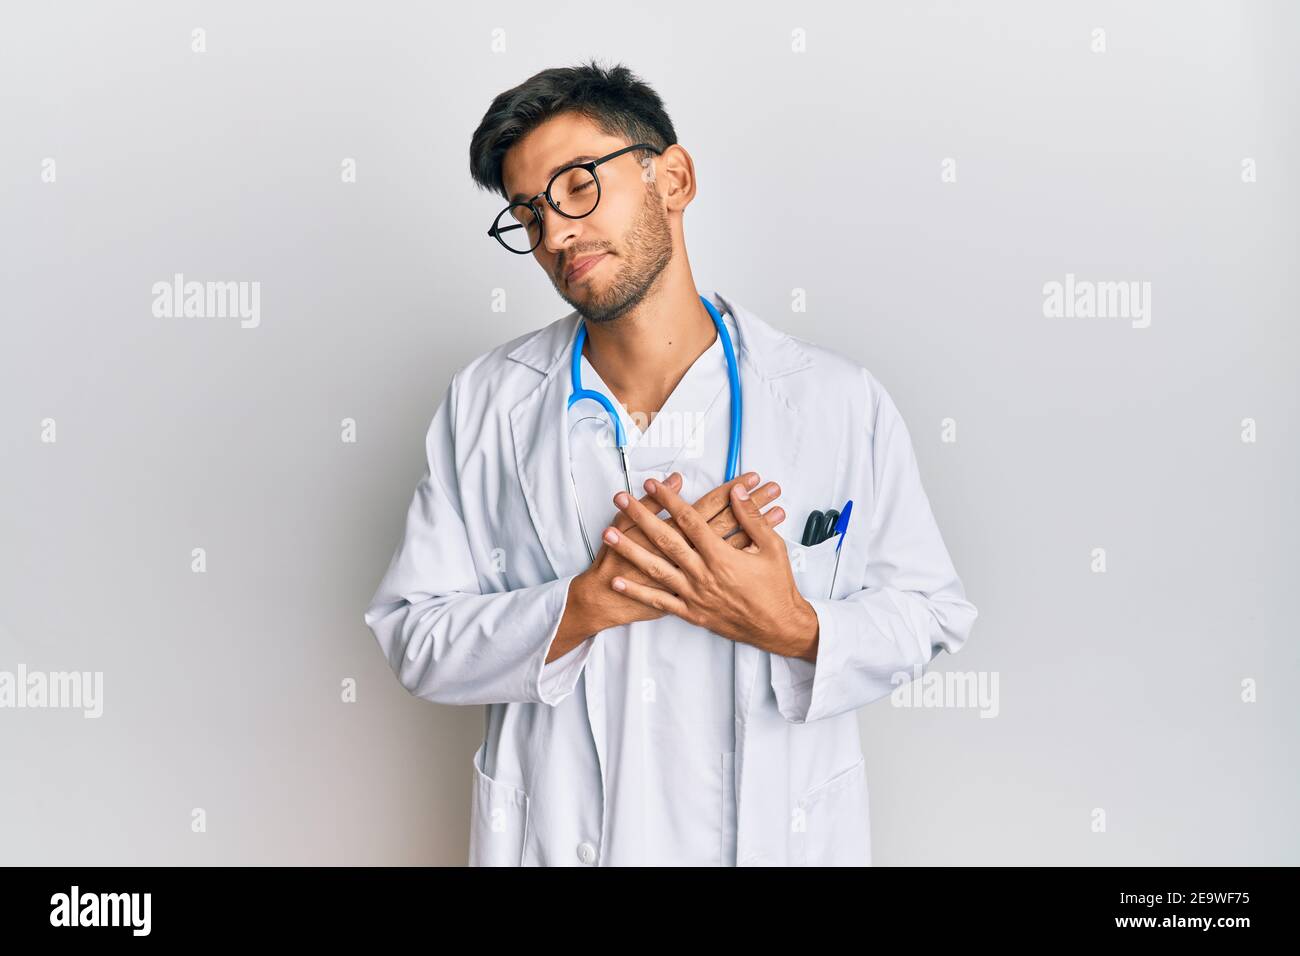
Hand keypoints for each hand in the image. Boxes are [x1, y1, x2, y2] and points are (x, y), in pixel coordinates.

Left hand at [600, 476, 818, 659]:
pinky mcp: (692, 613)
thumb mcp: (773, 548)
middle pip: (665, 540)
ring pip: (656, 569)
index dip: (670, 499)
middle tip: (621, 499)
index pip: (690, 520)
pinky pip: (659, 602)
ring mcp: (694, 595)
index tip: (653, 484)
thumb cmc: (777, 587)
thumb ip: (752, 518)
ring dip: (630, 551)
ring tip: (609, 535)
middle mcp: (703, 574)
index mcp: (722, 556)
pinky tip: (618, 581)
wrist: (779, 628)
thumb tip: (738, 492)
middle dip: (640, 517)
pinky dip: (637, 592)